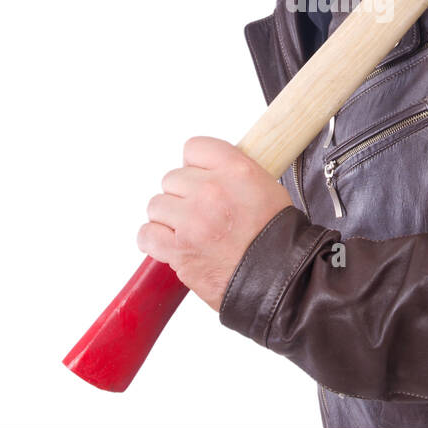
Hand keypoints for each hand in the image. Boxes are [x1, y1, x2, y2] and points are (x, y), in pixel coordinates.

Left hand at [137, 136, 292, 311]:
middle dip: (183, 195)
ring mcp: (192, 221)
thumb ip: (233, 173)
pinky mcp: (179, 250)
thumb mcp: (266, 187)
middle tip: (200, 213)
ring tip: (187, 231)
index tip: (200, 178)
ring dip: (168, 218)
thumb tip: (207, 171)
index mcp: (236, 170)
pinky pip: (147, 234)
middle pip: (172, 178)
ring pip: (157, 205)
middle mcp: (211, 190)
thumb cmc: (277, 238)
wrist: (281, 280)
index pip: (194, 148)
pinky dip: (154, 240)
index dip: (196, 165)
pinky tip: (170, 244)